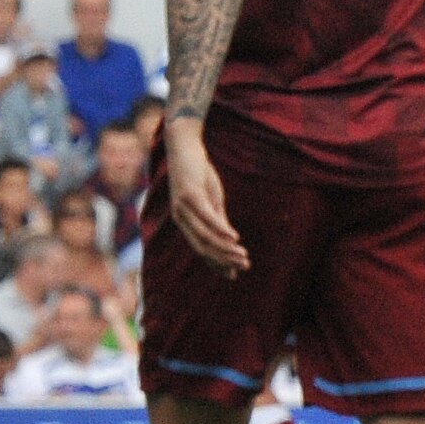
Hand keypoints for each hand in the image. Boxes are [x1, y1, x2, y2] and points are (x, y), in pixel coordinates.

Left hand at [164, 120, 248, 276]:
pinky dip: (221, 228)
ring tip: (242, 255)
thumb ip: (218, 219)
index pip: (201, 250)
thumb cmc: (198, 173)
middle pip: (203, 247)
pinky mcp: (190, 195)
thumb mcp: (212, 199)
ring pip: (205, 235)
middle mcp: (181, 219)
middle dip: (224, 260)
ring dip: (225, 248)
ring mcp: (184, 208)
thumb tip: (229, 239)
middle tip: (243, 267)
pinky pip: (207, 217)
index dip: (217, 264)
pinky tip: (234, 237)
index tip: (234, 275)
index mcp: (185, 222)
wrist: (184, 148)